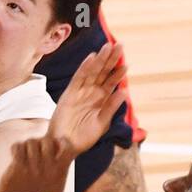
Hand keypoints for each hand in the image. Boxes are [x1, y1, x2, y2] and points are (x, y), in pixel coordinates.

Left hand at [0, 135, 74, 191]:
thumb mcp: (56, 185)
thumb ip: (56, 168)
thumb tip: (53, 148)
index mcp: (60, 171)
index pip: (66, 145)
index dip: (60, 142)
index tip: (54, 148)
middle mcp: (48, 168)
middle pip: (46, 140)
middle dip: (40, 143)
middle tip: (35, 152)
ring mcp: (33, 168)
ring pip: (31, 142)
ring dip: (26, 146)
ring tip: (24, 156)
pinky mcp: (18, 170)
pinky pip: (18, 148)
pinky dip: (16, 149)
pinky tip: (16, 157)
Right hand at [48, 41, 127, 155]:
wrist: (64, 146)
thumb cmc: (83, 138)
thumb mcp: (102, 123)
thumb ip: (111, 107)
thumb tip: (125, 91)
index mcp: (101, 100)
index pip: (111, 83)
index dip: (118, 73)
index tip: (126, 64)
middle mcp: (92, 93)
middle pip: (103, 73)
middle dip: (111, 60)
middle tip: (120, 45)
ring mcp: (81, 92)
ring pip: (92, 72)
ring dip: (100, 60)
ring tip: (108, 47)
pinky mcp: (70, 94)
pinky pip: (78, 78)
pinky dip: (85, 68)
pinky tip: (92, 58)